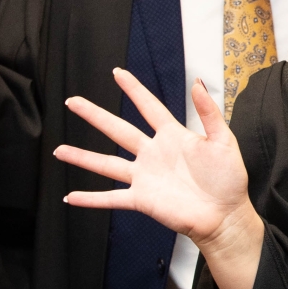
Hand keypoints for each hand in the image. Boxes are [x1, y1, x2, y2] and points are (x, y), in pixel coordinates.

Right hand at [55, 72, 264, 288]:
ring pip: (106, 163)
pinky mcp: (142, 199)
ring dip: (82, 157)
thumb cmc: (228, 180)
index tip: (117, 73)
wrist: (226, 216)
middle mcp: (153, 153)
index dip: (134, 89)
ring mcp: (145, 177)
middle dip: (94, 115)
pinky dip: (90, 199)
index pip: (149, 107)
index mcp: (173, 136)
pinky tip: (70, 197)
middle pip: (117, 129)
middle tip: (73, 101)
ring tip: (59, 149)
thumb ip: (209, 113)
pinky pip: (111, 198)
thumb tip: (197, 83)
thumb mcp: (223, 141)